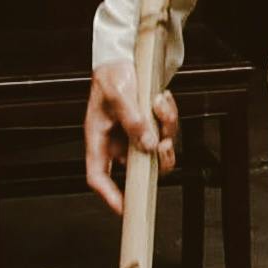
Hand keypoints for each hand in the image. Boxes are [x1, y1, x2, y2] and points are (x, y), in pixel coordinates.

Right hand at [82, 57, 178, 212]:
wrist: (124, 60)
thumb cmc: (112, 77)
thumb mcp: (118, 94)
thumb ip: (131, 120)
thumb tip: (147, 143)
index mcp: (99, 140)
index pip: (98, 176)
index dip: (109, 195)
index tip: (123, 208)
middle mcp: (118, 144)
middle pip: (139, 170)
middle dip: (157, 160)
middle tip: (164, 143)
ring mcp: (136, 137)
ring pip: (158, 152)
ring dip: (167, 130)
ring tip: (160, 104)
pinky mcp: (152, 128)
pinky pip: (167, 132)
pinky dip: (169, 116)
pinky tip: (162, 99)